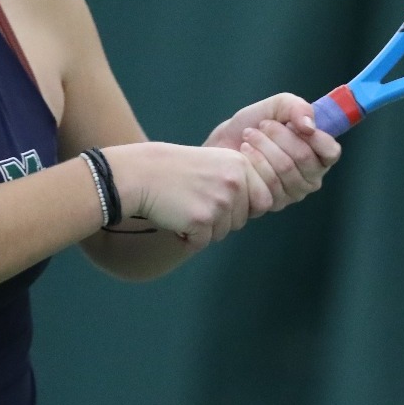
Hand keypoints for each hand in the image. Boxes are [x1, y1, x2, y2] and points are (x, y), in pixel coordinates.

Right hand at [101, 142, 266, 249]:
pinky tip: (174, 217)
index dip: (241, 206)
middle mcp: (235, 182)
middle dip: (221, 219)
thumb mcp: (215, 162)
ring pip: (222, 233)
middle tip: (195, 201)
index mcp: (240, 165)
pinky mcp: (203, 221)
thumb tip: (264, 205)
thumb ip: (240, 180)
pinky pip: (202, 242)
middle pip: (242, 220)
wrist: (139, 174)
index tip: (216, 197)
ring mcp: (220, 202)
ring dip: (204, 229)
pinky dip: (187, 237)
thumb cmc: (174, 170)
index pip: (263, 200)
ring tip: (184, 206)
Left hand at [205, 94, 340, 213]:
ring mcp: (292, 193)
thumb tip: (309, 126)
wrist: (221, 145)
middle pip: (305, 157)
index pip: (331, 151)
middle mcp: (310, 177)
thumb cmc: (251, 126)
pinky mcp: (273, 202)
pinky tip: (244, 152)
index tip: (294, 124)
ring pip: (286, 168)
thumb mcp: (275, 107)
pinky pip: (269, 182)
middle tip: (263, 125)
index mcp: (318, 155)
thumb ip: (296, 107)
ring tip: (249, 135)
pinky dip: (254, 160)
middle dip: (280, 136)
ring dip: (264, 145)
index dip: (316, 137)